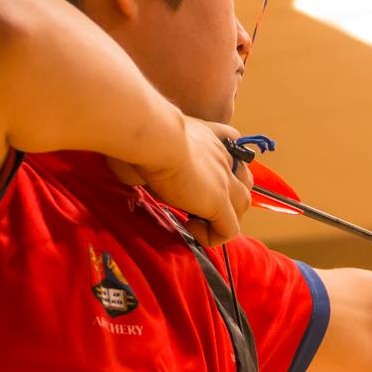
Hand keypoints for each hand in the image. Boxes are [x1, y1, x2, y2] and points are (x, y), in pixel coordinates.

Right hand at [122, 118, 251, 246]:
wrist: (156, 137)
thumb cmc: (145, 136)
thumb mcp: (153, 140)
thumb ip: (152, 152)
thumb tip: (127, 169)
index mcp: (210, 138)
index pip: (234, 149)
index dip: (223, 168)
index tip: (198, 178)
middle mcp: (223, 157)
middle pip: (244, 179)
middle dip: (228, 195)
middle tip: (198, 202)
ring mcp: (225, 180)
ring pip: (243, 204)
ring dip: (224, 216)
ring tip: (196, 218)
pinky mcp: (219, 201)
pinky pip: (230, 230)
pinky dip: (213, 236)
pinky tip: (190, 226)